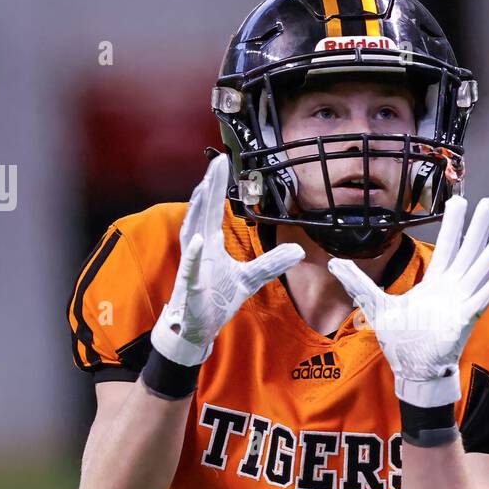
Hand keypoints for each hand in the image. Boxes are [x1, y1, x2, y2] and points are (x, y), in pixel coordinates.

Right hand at [151, 154, 304, 365]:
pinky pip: (190, 268)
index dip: (218, 187)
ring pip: (193, 232)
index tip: (223, 162)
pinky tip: (199, 240)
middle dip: (209, 187)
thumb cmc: (215, 298)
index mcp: (211, 244)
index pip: (214, 210)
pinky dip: (193, 255)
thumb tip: (298, 250)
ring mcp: (192, 266)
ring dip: (198, 210)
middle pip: (203, 212)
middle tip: (216, 162)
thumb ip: (271, 263)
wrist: (195, 327)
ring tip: (204, 187)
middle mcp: (199, 249)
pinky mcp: (190, 286)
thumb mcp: (250, 279)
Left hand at [327, 196, 488, 405]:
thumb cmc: (401, 339)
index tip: (459, 201)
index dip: (453, 224)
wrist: (412, 369)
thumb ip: (359, 282)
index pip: (446, 246)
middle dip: (477, 227)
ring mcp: (460, 302)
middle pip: (467, 251)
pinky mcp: (463, 320)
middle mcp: (451, 287)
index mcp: (434, 282)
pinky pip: (480, 301)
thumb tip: (335, 263)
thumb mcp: (376, 305)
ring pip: (479, 271)